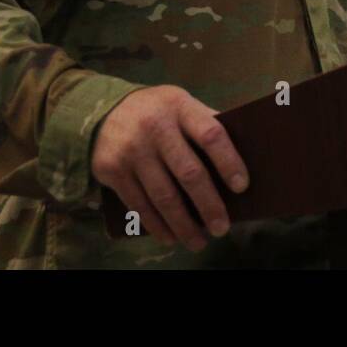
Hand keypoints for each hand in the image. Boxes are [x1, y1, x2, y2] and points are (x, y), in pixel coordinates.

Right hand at [90, 85, 248, 251]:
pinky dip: (158, 226)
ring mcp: (131, 149)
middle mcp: (154, 126)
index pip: (210, 134)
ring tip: (199, 242)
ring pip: (164, 196)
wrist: (100, 111)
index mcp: (179, 106)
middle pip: (189, 172)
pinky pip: (139, 205)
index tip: (242, 187)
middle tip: (222, 228)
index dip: (229, 162)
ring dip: (184, 225)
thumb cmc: (157, 112)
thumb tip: (246, 155)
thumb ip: (205, 124)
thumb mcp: (180, 104)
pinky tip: (171, 237)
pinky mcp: (112, 169)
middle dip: (209, 205)